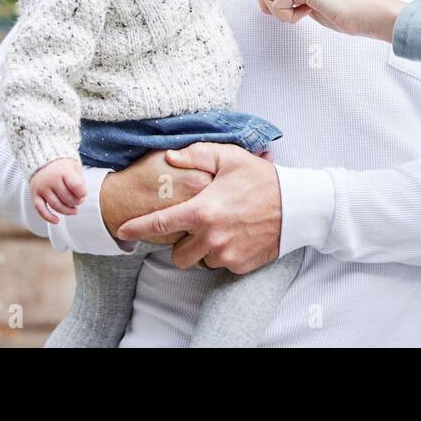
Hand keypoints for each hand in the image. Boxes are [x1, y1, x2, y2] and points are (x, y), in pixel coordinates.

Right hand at [30, 157, 86, 223]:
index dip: (82, 193)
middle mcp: (51, 180)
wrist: (42, 159)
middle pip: (66, 198)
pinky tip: (57, 221)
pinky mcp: (35, 195)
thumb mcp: (74, 167)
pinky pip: (40, 209)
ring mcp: (42, 188)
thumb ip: (79, 181)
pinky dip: (48, 217)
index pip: (76, 186)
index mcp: (63, 171)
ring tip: (74, 210)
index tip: (83, 194)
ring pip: (55, 205)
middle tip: (79, 201)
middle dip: (76, 202)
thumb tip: (81, 197)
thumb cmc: (62, 166)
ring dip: (66, 211)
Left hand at [114, 142, 282, 274]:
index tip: (122, 232)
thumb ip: (197, 155)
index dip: (136, 229)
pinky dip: (224, 254)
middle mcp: (211, 237)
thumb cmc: (262, 179)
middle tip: (197, 227)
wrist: (297, 205)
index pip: (159, 224)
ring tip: (221, 229)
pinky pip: (221, 264)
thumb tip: (169, 157)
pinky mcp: (240, 265)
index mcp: (203, 210)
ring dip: (203, 250)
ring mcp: (226, 254)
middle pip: (177, 255)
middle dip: (182, 244)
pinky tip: (237, 236)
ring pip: (200, 261)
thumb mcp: (230, 158)